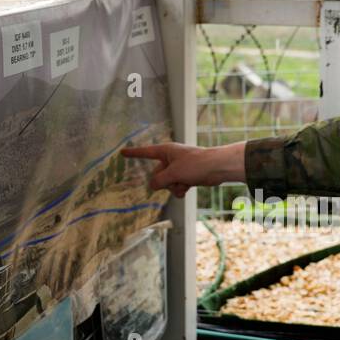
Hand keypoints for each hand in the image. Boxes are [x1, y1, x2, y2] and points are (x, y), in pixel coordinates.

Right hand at [121, 141, 239, 197]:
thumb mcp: (173, 173)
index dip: (133, 153)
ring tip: (184, 183)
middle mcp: (170, 158)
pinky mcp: (186, 176)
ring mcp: (178, 168)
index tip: (122, 152)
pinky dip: (180, 189)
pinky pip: (175, 186)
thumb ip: (159, 180)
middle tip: (175, 179)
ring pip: (167, 183)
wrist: (217, 168)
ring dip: (173, 187)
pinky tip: (187, 188)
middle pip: (157, 175)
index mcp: (165, 151)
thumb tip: (152, 186)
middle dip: (164, 182)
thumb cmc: (196, 164)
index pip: (145, 152)